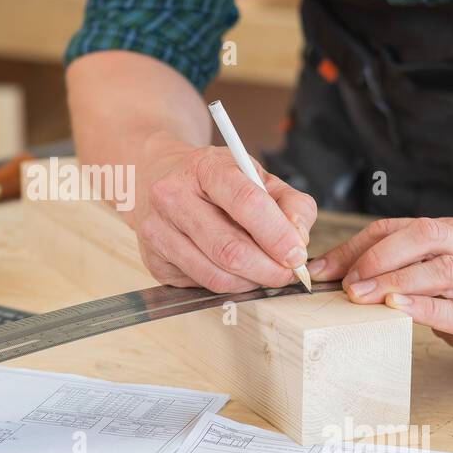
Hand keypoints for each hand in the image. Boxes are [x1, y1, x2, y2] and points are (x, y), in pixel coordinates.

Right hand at [131, 144, 316, 293]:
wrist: (159, 178)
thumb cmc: (215, 180)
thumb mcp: (257, 177)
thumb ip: (291, 203)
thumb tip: (299, 240)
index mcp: (205, 167)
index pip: (247, 202)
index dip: (278, 235)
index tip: (297, 255)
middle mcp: (173, 196)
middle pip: (230, 249)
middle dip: (269, 269)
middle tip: (287, 273)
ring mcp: (157, 230)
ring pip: (216, 275)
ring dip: (250, 282)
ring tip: (264, 272)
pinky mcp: (153, 260)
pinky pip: (201, 285)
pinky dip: (228, 285)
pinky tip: (234, 270)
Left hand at [308, 217, 452, 376]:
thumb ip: (414, 271)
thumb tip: (349, 279)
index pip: (400, 228)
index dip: (356, 245)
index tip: (321, 268)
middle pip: (423, 235)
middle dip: (375, 255)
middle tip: (341, 281)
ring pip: (443, 267)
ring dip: (395, 280)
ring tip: (360, 296)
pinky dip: (427, 307)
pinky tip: (399, 309)